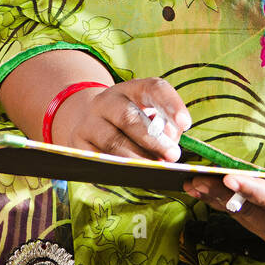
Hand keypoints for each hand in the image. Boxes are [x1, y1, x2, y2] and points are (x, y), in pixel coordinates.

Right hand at [54, 78, 190, 160]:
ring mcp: (90, 121)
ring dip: (136, 158)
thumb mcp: (151, 114)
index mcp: (133, 89)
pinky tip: (130, 176)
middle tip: (172, 156)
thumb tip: (171, 142)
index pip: (153, 88)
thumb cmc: (132, 120)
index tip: (186, 124)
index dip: (171, 104)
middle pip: (129, 118)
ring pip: (112, 141)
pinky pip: (97, 159)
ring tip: (154, 169)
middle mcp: (108, 101)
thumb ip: (167, 126)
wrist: (88, 119)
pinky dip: (116, 169)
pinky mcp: (78, 142)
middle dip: (153, 140)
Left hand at [182, 160, 264, 252]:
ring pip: (244, 218)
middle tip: (196, 180)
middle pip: (253, 213)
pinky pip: (247, 219)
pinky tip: (207, 192)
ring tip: (192, 184)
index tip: (229, 177)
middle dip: (224, 196)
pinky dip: (227, 204)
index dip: (253, 191)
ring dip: (218, 201)